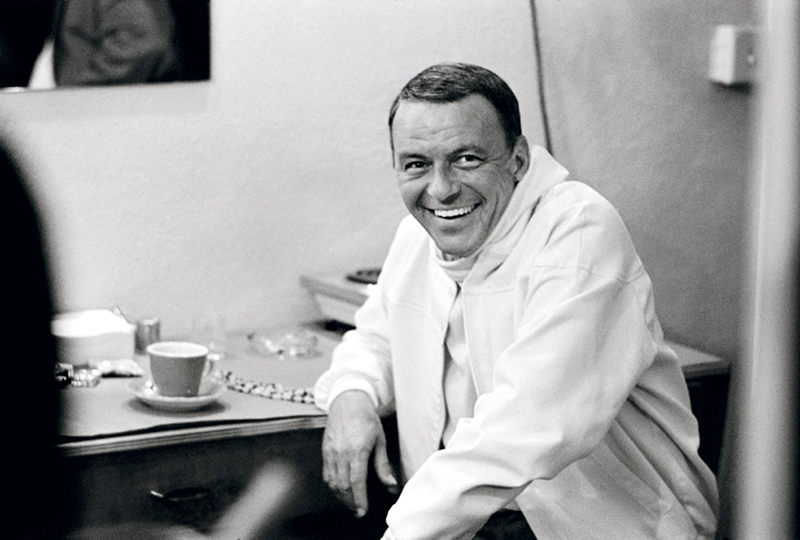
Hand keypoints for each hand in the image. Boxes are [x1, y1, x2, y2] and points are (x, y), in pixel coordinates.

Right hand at [322, 390, 397, 517]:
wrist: (348, 401)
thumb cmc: (366, 418)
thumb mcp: (380, 440)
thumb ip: (383, 465)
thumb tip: (391, 484)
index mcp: (356, 450)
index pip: (356, 482)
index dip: (359, 499)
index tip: (364, 511)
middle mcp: (341, 453)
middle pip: (342, 486)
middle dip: (350, 502)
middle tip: (359, 511)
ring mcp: (330, 452)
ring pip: (332, 482)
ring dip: (341, 496)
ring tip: (351, 503)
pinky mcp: (325, 451)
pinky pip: (326, 474)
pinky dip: (333, 485)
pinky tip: (341, 489)